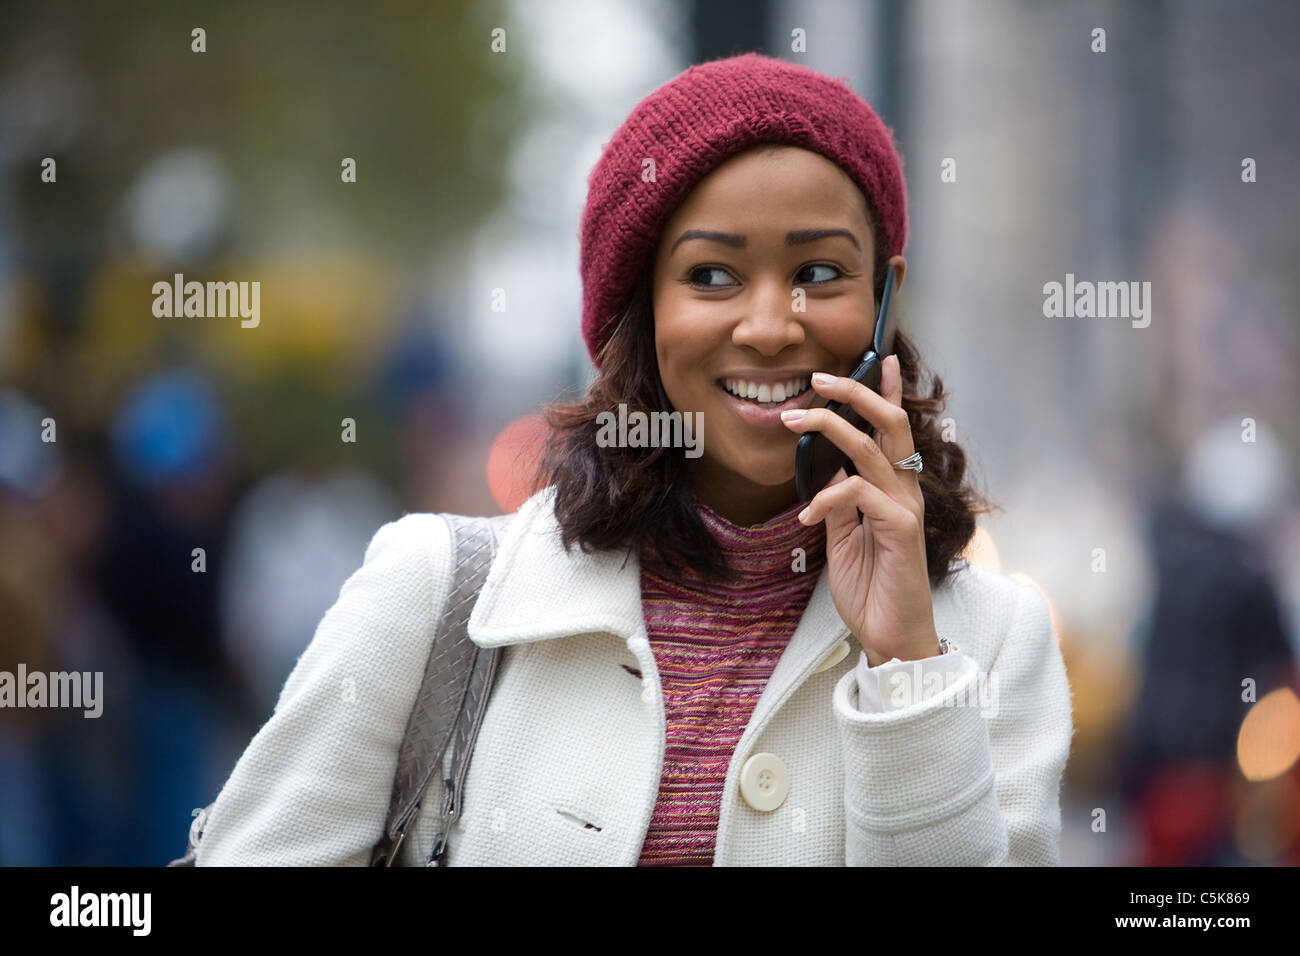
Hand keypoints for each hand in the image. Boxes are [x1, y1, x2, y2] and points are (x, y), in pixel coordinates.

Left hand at [780, 355, 940, 666]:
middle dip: (855, 393)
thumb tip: (826, 472)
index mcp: (895, 488)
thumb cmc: (870, 587)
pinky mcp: (900, 529)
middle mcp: (906, 490)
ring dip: (828, 428)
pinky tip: (807, 515)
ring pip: (871, 448)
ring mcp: (905, 508)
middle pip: (891, 423)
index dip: (887, 392)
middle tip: (818, 377)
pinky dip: (827, 497)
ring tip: (792, 421)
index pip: (894, 430)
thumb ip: (840, 503)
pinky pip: (859, 494)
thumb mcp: (843, 538)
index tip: (877, 358)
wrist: (890, 636)